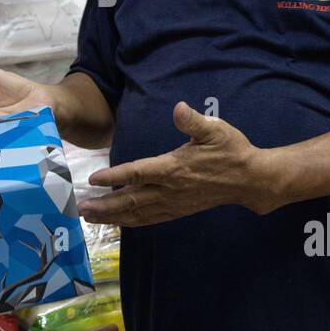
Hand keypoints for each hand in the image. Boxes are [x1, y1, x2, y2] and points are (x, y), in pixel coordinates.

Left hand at [79, 102, 279, 225]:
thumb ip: (194, 121)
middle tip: (79, 207)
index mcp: (176, 168)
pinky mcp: (178, 210)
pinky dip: (131, 222)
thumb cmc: (232, 150)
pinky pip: (150, 219)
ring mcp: (174, 202)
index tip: (93, 178)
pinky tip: (117, 222)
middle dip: (104, 205)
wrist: (250, 179)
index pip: (139, 173)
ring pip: (138, 213)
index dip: (115, 176)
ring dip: (112, 216)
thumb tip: (178, 108)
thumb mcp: (215, 130)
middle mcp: (171, 189)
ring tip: (89, 216)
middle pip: (131, 199)